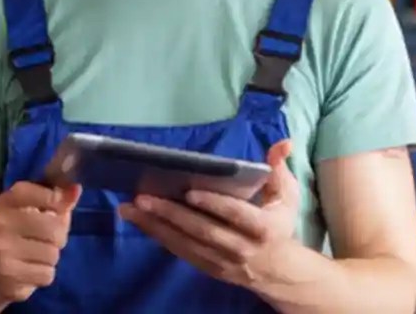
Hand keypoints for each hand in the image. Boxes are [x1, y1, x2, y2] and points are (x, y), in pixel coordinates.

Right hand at [0, 181, 81, 303]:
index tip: (58, 208)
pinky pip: (47, 274)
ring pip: (52, 254)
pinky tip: (30, 270)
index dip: (58, 202)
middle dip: (59, 237)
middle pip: (54, 228)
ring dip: (51, 257)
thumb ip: (59, 198)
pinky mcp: (7, 274)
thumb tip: (76, 189)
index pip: (43, 194)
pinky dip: (44, 274)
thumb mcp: (40, 210)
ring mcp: (1, 249)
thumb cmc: (24, 233)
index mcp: (7, 200)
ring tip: (36, 255)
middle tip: (47, 240)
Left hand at [120, 140, 299, 288]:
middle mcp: (240, 248)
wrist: (278, 272)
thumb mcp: (287, 196)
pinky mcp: (207, 268)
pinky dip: (158, 236)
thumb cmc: (280, 225)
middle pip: (202, 230)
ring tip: (129, 208)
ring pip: (185, 243)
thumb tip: (283, 142)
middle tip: (142, 197)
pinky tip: (139, 221)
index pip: (236, 215)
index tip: (189, 192)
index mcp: (263, 228)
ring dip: (155, 225)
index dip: (214, 204)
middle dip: (171, 213)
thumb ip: (279, 168)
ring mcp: (221, 261)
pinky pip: (179, 251)